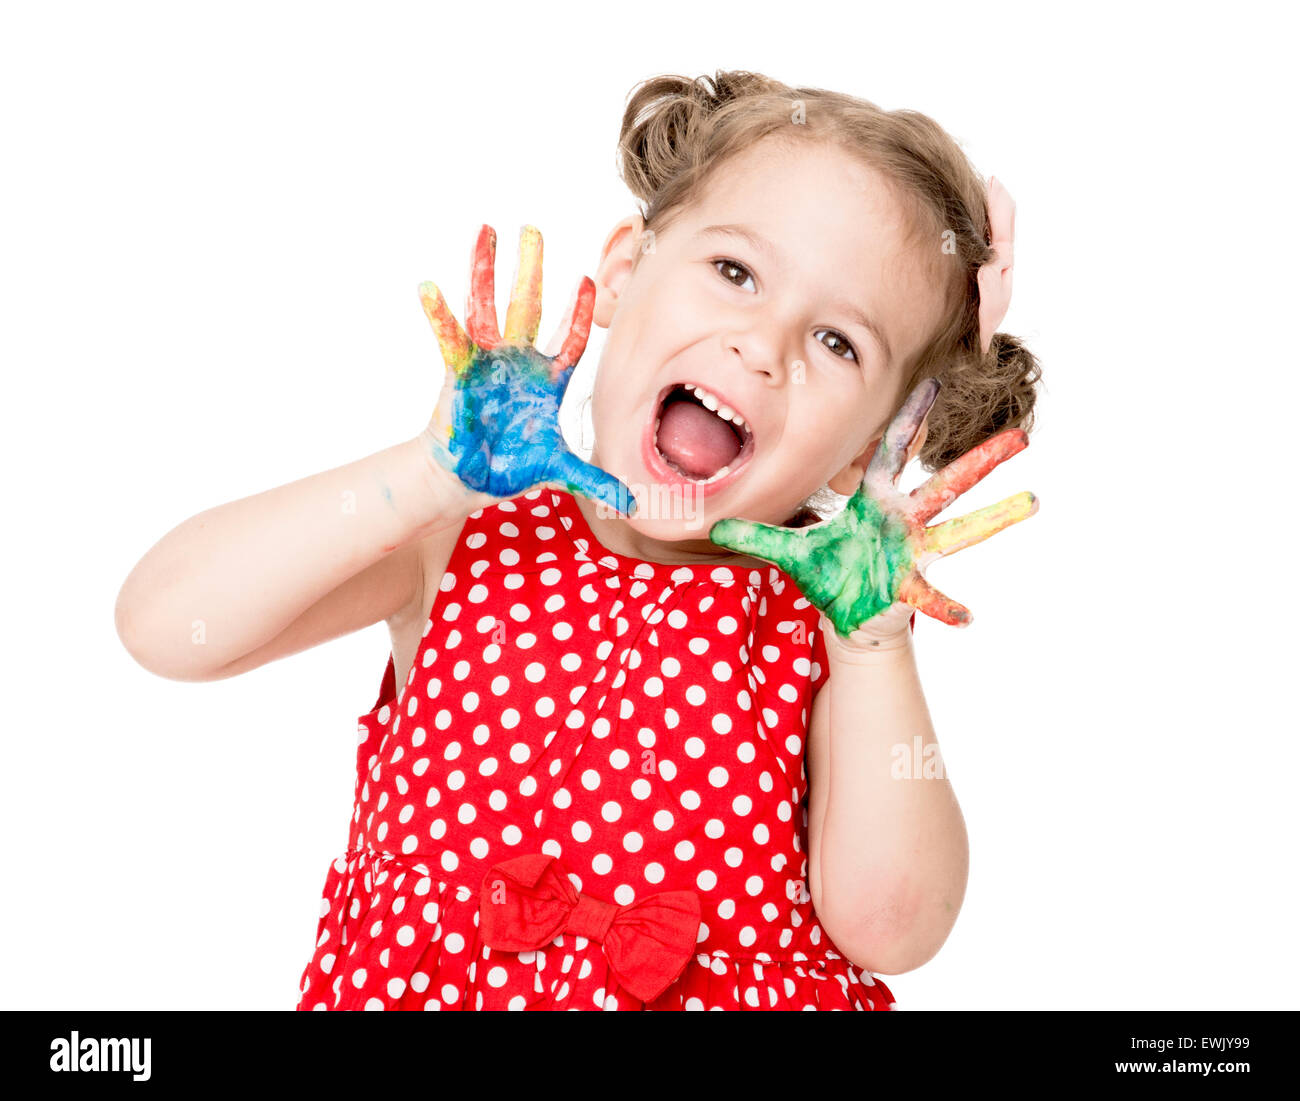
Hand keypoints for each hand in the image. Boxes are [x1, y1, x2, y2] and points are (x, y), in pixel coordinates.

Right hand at [416, 224, 636, 514]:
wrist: (468, 479)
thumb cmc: (510, 468)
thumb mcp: (558, 470)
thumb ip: (595, 479)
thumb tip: (630, 503)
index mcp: (547, 380)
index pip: (570, 339)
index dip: (578, 312)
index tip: (590, 280)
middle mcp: (518, 362)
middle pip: (528, 306)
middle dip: (531, 269)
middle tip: (533, 230)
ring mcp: (488, 362)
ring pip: (488, 308)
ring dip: (486, 271)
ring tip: (485, 231)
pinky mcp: (459, 372)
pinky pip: (449, 338)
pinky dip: (439, 315)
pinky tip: (428, 287)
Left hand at [708, 378, 1037, 646]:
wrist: (848, 611)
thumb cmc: (832, 572)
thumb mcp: (788, 550)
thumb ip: (754, 535)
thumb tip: (712, 523)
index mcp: (877, 501)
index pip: (895, 452)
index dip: (912, 420)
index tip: (934, 383)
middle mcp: (905, 521)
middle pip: (947, 483)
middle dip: (983, 461)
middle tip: (1022, 437)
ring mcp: (915, 552)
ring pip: (961, 530)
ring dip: (995, 518)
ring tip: (1031, 501)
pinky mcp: (911, 586)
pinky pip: (932, 598)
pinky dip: (947, 608)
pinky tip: (969, 617)